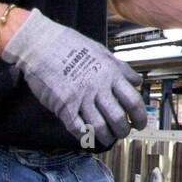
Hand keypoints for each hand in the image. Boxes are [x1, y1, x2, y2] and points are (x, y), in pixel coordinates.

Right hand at [0, 8, 146, 147]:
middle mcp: (98, 88)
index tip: (140, 123)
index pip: (133, 101)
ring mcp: (80, 98)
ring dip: (106, 137)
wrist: (42, 44)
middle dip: (124, 130)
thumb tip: (136, 81)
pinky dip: (85, 136)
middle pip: (118, 118)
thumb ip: (121, 68)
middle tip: (123, 132)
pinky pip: (77, 127)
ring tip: (108, 137)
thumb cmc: (71, 45)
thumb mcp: (102, 52)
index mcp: (110, 74)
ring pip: (99, 127)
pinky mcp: (63, 106)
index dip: (140, 116)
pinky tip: (88, 136)